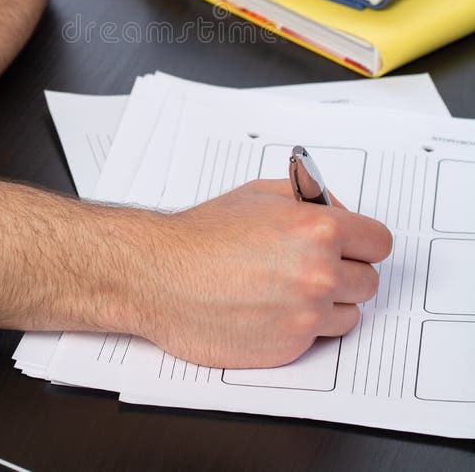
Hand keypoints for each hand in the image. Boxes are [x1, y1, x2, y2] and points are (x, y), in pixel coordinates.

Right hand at [136, 179, 391, 367]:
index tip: (351, 245)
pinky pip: (321, 338)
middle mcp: (320, 273)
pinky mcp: (291, 348)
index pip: (380, 242)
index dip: (362, 242)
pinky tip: (273, 308)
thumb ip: (310, 200)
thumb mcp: (260, 193)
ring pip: (350, 313)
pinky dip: (305, 327)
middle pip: (369, 280)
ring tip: (287, 288)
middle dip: (345, 271)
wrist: (162, 276)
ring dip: (329, 303)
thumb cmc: (203, 236)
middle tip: (310, 265)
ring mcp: (307, 315)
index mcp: (319, 229)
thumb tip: (338, 211)